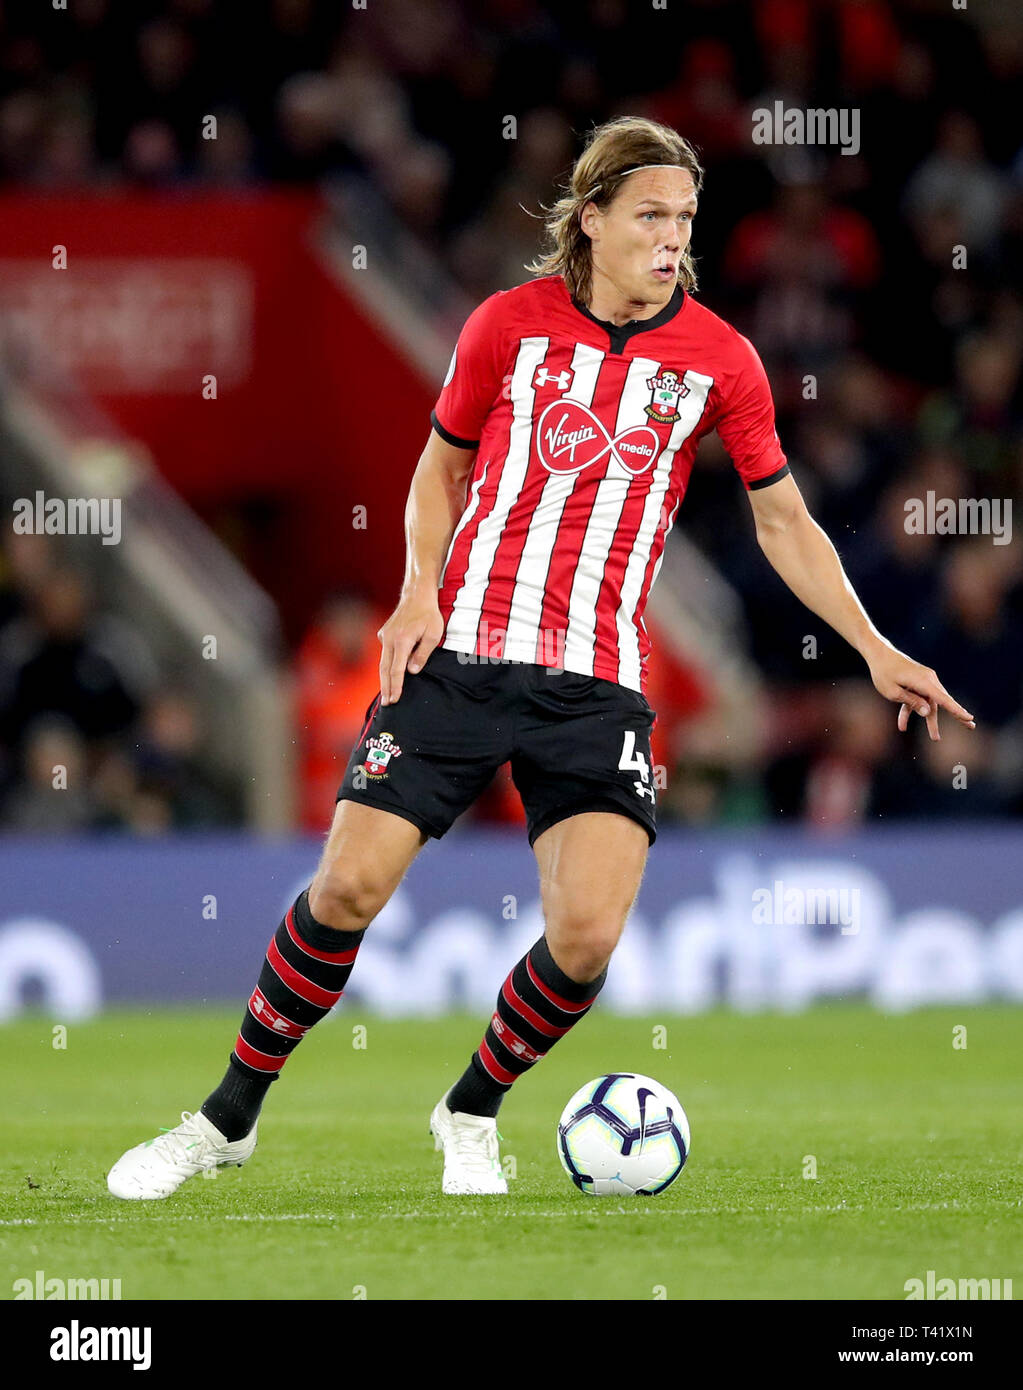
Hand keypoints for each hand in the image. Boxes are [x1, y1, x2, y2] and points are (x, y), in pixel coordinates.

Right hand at [377, 591, 443, 705]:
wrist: (416, 594)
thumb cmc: (429, 614)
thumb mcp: (433, 634)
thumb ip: (422, 654)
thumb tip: (412, 671)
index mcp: (402, 641)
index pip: (397, 670)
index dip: (396, 686)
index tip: (395, 699)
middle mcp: (389, 639)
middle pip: (385, 669)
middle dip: (386, 688)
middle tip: (386, 703)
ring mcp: (384, 635)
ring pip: (383, 661)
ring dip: (384, 678)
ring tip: (386, 693)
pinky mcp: (384, 633)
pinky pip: (385, 652)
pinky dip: (387, 664)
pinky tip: (390, 674)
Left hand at [867, 644, 974, 740]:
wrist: (879, 654)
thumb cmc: (883, 673)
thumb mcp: (893, 692)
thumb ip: (912, 703)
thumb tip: (928, 712)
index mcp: (924, 682)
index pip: (944, 700)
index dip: (957, 711)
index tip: (969, 718)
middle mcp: (928, 680)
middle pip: (943, 702)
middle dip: (956, 716)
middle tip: (972, 728)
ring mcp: (924, 680)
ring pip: (929, 703)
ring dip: (929, 720)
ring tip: (936, 738)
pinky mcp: (918, 682)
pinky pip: (918, 699)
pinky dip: (911, 710)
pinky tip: (902, 726)